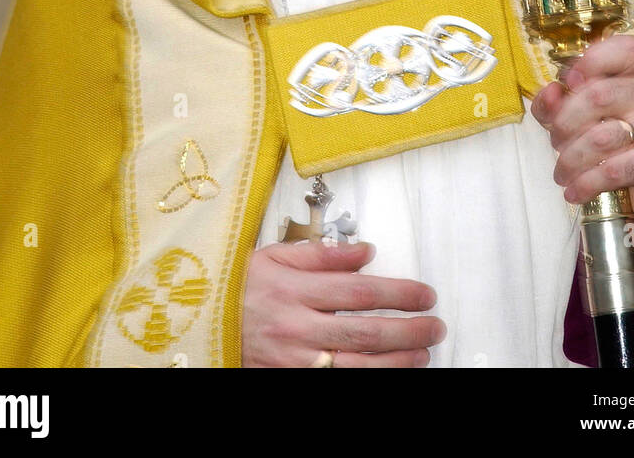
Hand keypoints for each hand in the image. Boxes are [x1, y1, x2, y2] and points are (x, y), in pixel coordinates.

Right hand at [241, 239, 445, 367]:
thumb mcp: (275, 256)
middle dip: (407, 330)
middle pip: (363, 331)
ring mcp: (293, 359)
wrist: (198, 319)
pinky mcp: (288, 379)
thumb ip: (323, 254)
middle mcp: (296, 326)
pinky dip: (367, 378)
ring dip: (395, 362)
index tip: (424, 293)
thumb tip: (366, 252)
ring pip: (355, 365)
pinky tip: (388, 373)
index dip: (397, 293)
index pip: (358, 291)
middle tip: (435, 326)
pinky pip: (334, 382)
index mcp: (295, 288)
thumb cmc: (240, 285)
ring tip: (423, 354)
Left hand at [530, 35, 633, 259]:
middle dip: (565, 122)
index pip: (625, 48)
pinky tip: (575, 192)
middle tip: (555, 143)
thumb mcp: (574, 122)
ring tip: (562, 173)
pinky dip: (586, 183)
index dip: (593, 59)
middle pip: (599, 93)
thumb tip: (551, 92)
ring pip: (602, 136)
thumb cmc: (606, 152)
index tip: (567, 81)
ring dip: (571, 159)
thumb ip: (556, 104)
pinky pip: (614, 169)